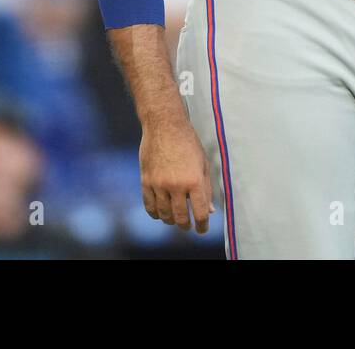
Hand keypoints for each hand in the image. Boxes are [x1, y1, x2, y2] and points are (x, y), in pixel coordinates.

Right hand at [138, 118, 213, 233]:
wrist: (164, 125)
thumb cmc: (188, 143)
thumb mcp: (203, 164)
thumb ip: (206, 188)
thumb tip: (209, 211)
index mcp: (194, 181)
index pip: (200, 213)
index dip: (202, 226)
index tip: (202, 229)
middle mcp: (176, 185)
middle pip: (181, 218)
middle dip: (186, 226)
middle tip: (188, 225)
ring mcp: (159, 184)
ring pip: (164, 215)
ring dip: (171, 220)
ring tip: (175, 219)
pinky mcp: (146, 181)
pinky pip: (149, 206)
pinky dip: (155, 213)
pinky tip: (160, 213)